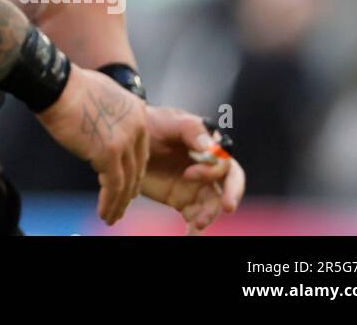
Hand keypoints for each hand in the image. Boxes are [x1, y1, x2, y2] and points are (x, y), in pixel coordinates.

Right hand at [36, 66, 149, 224]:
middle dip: (130, 191)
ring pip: (127, 182)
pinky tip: (104, 213)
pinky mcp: (109, 154)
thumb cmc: (70, 86)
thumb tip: (106, 128)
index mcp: (137, 111)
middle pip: (137, 167)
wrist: (57, 85)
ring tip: (112, 217)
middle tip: (122, 206)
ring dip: (119, 203)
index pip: (141, 149)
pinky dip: (109, 203)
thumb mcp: (103, 94)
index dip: (133, 170)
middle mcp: (137, 127)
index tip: (128, 185)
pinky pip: (113, 186)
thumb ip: (113, 113)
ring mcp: (125, 141)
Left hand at [142, 105, 244, 233]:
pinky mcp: (183, 200)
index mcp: (208, 145)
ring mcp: (196, 185)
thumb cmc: (148, 125)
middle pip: (230, 182)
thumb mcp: (166, 121)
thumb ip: (190, 129)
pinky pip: (195, 216)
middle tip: (228, 207)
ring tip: (198, 224)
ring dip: (210, 214)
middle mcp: (207, 166)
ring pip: (214, 203)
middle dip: (232, 194)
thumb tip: (212, 148)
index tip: (189, 173)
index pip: (224, 161)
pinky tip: (191, 234)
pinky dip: (196, 228)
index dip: (212, 171)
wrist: (125, 143)